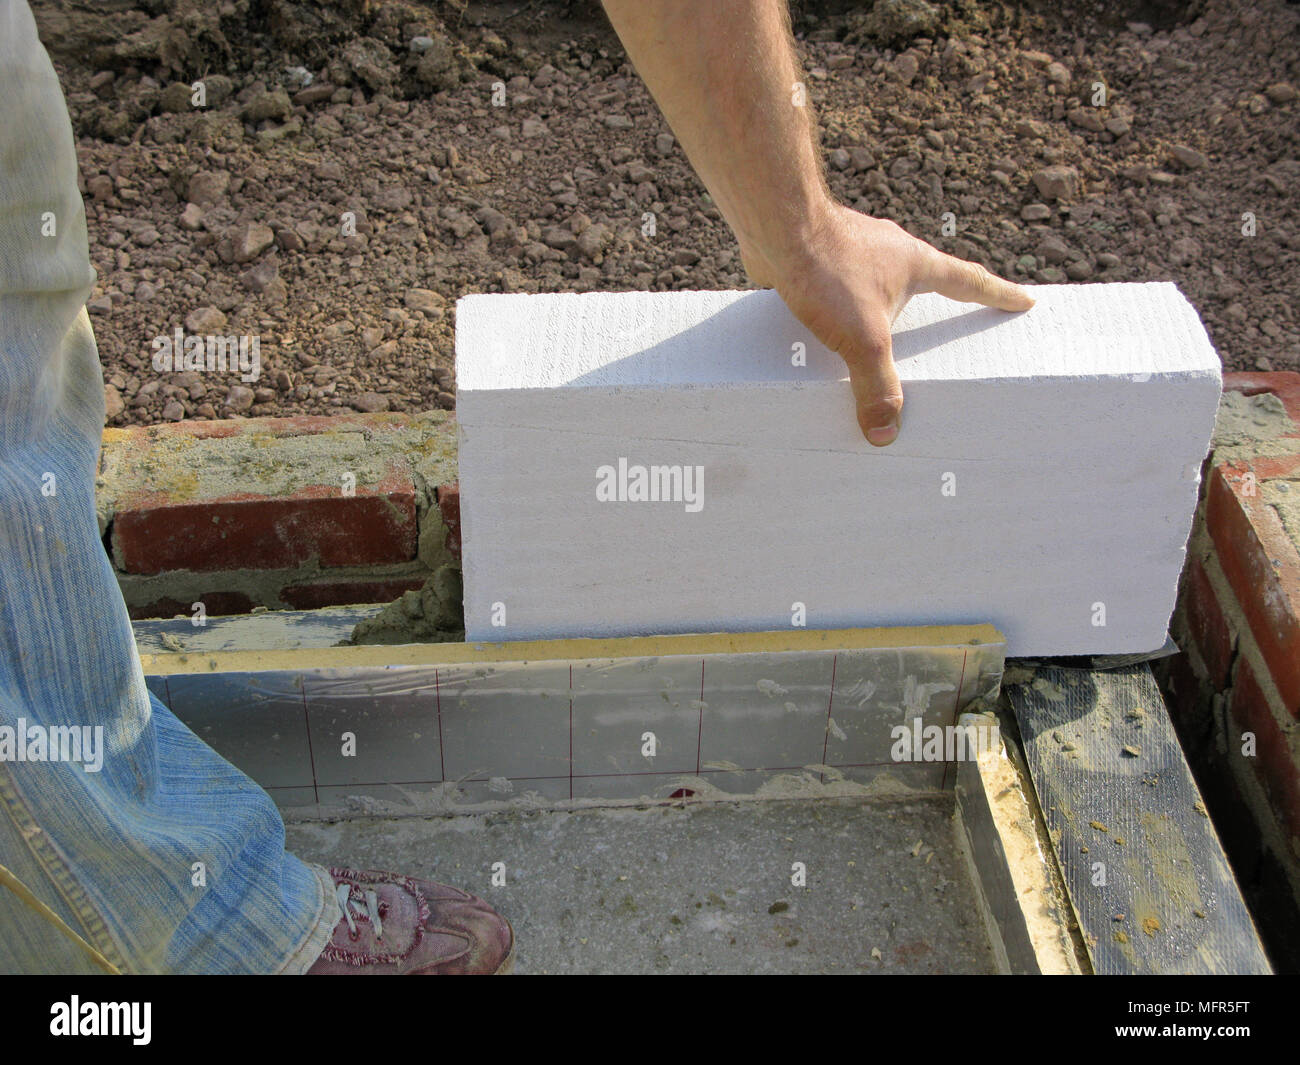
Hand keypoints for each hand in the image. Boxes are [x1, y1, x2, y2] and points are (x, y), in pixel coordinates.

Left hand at [740, 203, 1034, 445]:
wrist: (777, 225)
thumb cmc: (828, 270)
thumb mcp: (863, 339)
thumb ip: (876, 386)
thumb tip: (885, 432)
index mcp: (916, 264)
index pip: (969, 281)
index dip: (998, 295)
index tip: (1024, 301)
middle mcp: (889, 250)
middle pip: (924, 280)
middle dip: (934, 305)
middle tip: (944, 327)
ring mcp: (853, 250)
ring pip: (877, 283)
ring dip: (881, 307)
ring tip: (876, 340)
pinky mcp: (819, 258)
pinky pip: (838, 288)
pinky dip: (839, 309)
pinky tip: (821, 333)